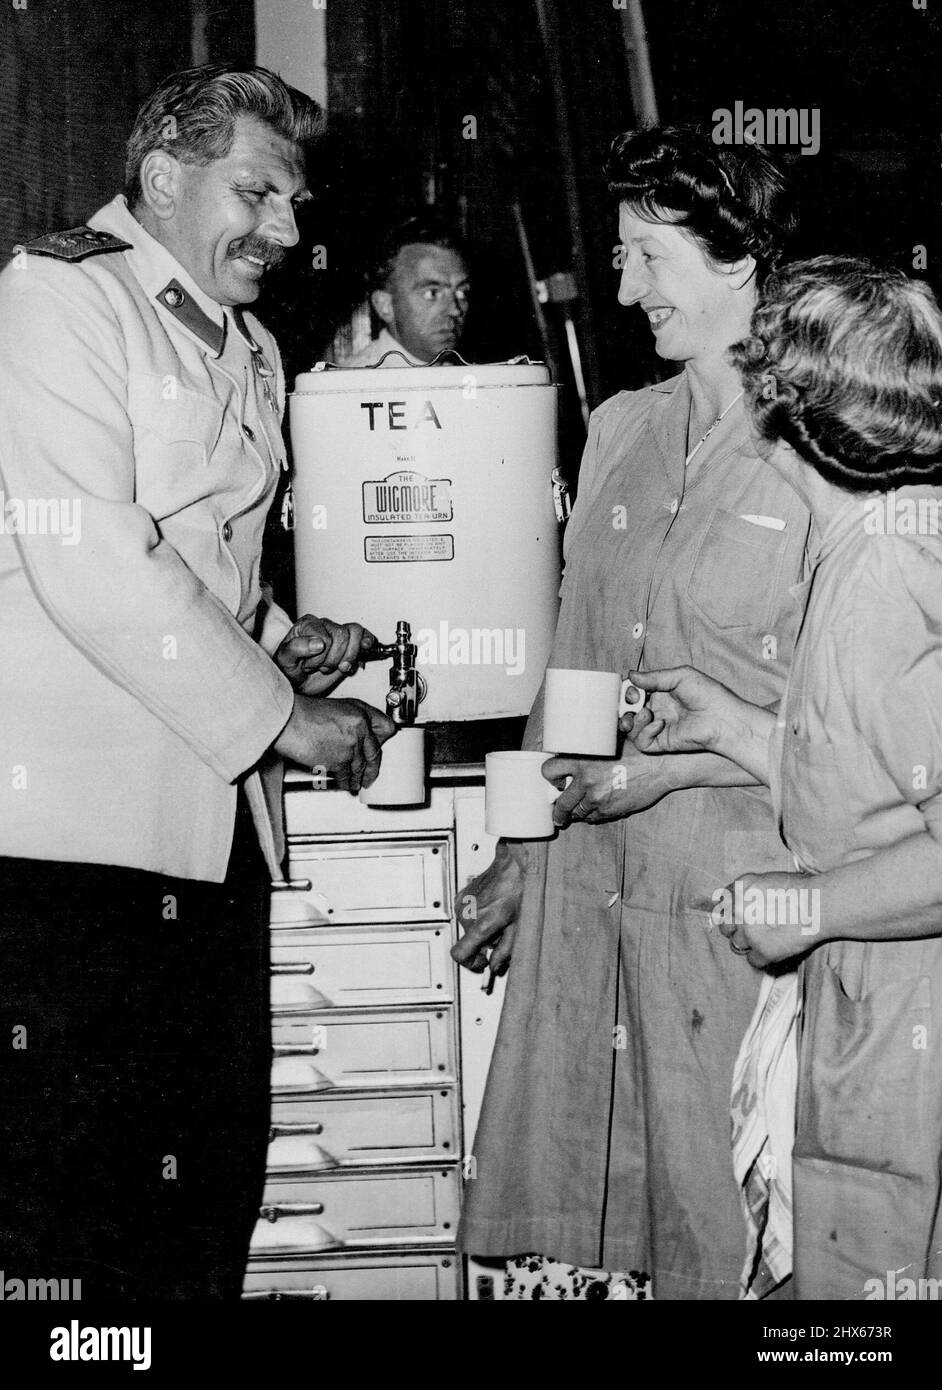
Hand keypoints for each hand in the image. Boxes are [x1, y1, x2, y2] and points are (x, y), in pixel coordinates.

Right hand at [273, 694, 395, 792]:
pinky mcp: (339, 762)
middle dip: (372, 768)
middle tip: (371, 776)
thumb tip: (360, 732)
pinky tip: (344, 784)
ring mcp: (351, 747)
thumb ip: (353, 719)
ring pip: (360, 768)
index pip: (386, 728)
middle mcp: (360, 730)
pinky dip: (344, 782)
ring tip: (355, 784)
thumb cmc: (304, 713)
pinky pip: (346, 776)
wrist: (289, 722)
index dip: (384, 739)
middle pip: (374, 753)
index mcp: (360, 714)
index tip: (382, 747)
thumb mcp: (337, 706)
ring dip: (357, 778)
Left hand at [275, 615, 376, 695]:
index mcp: (307, 624)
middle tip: (321, 667)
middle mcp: (324, 625)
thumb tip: (319, 643)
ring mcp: (339, 634)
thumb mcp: (284, 659)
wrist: (299, 682)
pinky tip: (364, 649)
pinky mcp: (351, 644)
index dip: (320, 656)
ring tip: (338, 666)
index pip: (325, 638)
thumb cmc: (290, 668)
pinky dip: (367, 643)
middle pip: (342, 636)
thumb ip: (296, 648)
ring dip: (348, 656)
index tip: (308, 665)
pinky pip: (364, 635)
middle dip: (332, 659)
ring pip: (355, 634)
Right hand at [451, 841, 525, 975]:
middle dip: (482, 945)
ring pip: (466, 930)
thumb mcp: (518, 926)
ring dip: (480, 931)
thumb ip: (505, 950)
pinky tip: (490, 910)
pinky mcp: (461, 898)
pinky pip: (465, 917)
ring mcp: (462, 905)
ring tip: (497, 919)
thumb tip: (495, 965)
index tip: (481, 963)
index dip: (470, 963)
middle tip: (499, 936)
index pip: (460, 954)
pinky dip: (476, 918)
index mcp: (481, 924)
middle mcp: (467, 915)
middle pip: (467, 943)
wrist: (513, 865)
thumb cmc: (518, 890)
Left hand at [545, 743, 672, 827]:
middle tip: (558, 813)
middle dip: (558, 810)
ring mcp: (597, 798)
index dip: (551, 777)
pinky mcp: (609, 810)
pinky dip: (592, 815)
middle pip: (561, 803)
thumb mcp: (609, 741)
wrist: (659, 765)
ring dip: (577, 812)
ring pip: (577, 813)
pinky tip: (597, 809)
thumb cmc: (637, 749)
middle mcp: (586, 780)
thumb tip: (576, 754)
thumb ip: (590, 749)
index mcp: (581, 759)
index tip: (556, 781)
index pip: (549, 771)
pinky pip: (593, 818)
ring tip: (578, 812)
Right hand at [621, 666, 743, 755]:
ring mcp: (658, 728)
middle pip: (629, 711)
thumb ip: (654, 677)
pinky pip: (642, 742)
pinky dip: (645, 732)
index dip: (628, 691)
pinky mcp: (662, 743)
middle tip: (630, 703)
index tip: (630, 688)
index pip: (635, 693)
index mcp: (661, 694)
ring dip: (632, 720)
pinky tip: (659, 724)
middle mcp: (658, 711)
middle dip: (623, 707)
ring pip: (631, 728)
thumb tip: (630, 675)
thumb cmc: (708, 694)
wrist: (722, 718)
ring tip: (644, 713)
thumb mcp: (680, 677)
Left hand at [712, 870, 822, 967]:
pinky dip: (761, 958)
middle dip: (736, 929)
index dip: (731, 912)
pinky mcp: (763, 951)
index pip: (723, 904)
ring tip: (767, 938)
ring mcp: (749, 932)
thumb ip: (752, 889)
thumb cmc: (802, 889)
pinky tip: (773, 950)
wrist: (819, 904)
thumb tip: (742, 902)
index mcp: (742, 888)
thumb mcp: (770, 879)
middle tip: (753, 929)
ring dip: (749, 943)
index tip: (738, 916)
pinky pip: (752, 960)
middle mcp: (740, 909)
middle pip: (726, 927)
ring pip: (737, 945)